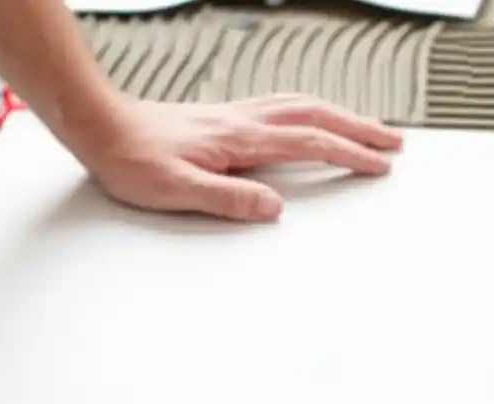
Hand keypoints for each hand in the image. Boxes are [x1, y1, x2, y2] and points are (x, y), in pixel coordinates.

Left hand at [80, 94, 402, 221]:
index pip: (309, 143)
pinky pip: (281, 105)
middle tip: (393, 142)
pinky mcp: (222, 117)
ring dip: (339, 115)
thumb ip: (228, 199)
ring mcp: (234, 115)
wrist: (100, 127)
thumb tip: (273, 208)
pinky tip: (309, 118)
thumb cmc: (131, 160)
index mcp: (240, 139)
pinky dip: (310, 109)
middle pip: (317, 116)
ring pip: (301, 105)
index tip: (380, 165)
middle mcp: (242, 120)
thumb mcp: (176, 190)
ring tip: (365, 128)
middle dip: (359, 129)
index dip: (349, 154)